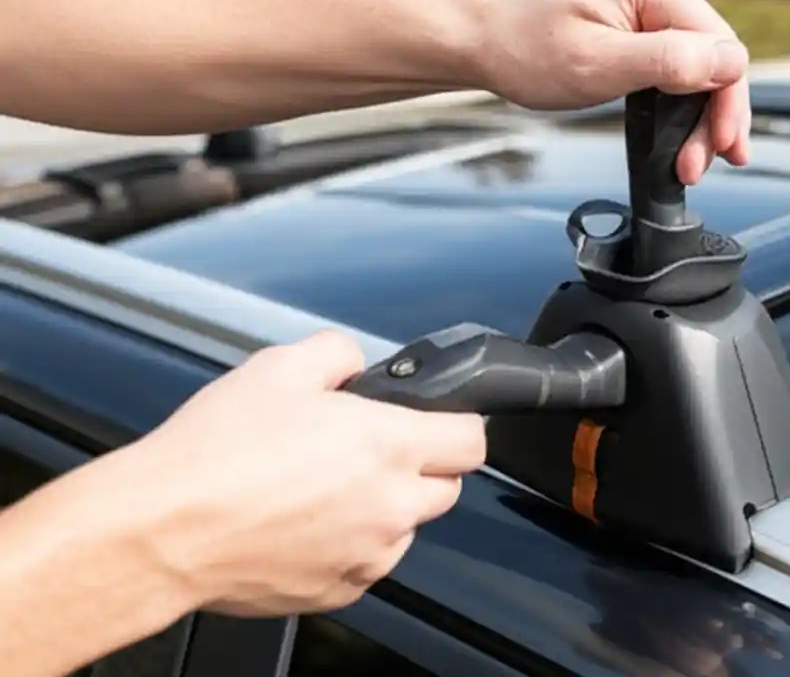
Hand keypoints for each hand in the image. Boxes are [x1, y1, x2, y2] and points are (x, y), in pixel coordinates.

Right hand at [123, 330, 485, 615]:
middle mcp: (390, 506)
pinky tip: (301, 524)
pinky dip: (348, 545)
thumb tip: (354, 362)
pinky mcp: (339, 591)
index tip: (436, 421)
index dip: (457, 423)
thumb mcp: (278, 366)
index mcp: (389, 446)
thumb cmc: (214, 452)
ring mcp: (367, 555)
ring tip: (322, 489)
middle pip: (446, 488)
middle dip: (421, 466)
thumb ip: (336, 353)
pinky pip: (366, 564)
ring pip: (405, 529)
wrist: (161, 530)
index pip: (472, 440)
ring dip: (383, 509)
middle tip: (369, 451)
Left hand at [474, 0, 750, 184]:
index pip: (718, 43)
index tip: (724, 147)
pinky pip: (680, 63)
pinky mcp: (642, 22)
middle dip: (714, 116)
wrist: (484, 43)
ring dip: (701, 116)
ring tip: (692, 161)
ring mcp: (650, 1)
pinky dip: (684, 102)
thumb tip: (732, 62)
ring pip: (701, 65)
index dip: (727, 100)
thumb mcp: (598, 64)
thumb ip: (669, 61)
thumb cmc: (525, 50)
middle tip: (700, 165)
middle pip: (715, 56)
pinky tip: (687, 135)